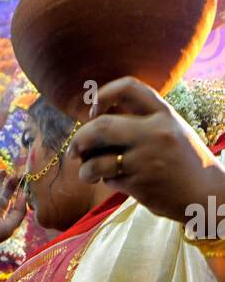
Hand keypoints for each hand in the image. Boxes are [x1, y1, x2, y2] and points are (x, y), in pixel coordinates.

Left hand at [67, 77, 224, 222]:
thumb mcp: (171, 130)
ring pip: (97, 159)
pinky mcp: (139, 184)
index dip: (103, 95)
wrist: (207, 194)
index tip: (94, 111)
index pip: (128, 87)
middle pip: (100, 126)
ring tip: (88, 172)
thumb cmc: (184, 162)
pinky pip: (108, 178)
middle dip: (80, 138)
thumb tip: (95, 119)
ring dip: (85, 168)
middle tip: (75, 149)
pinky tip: (113, 181)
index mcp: (164, 114)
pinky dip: (104, 180)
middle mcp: (155, 133)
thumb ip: (142, 121)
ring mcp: (146, 159)